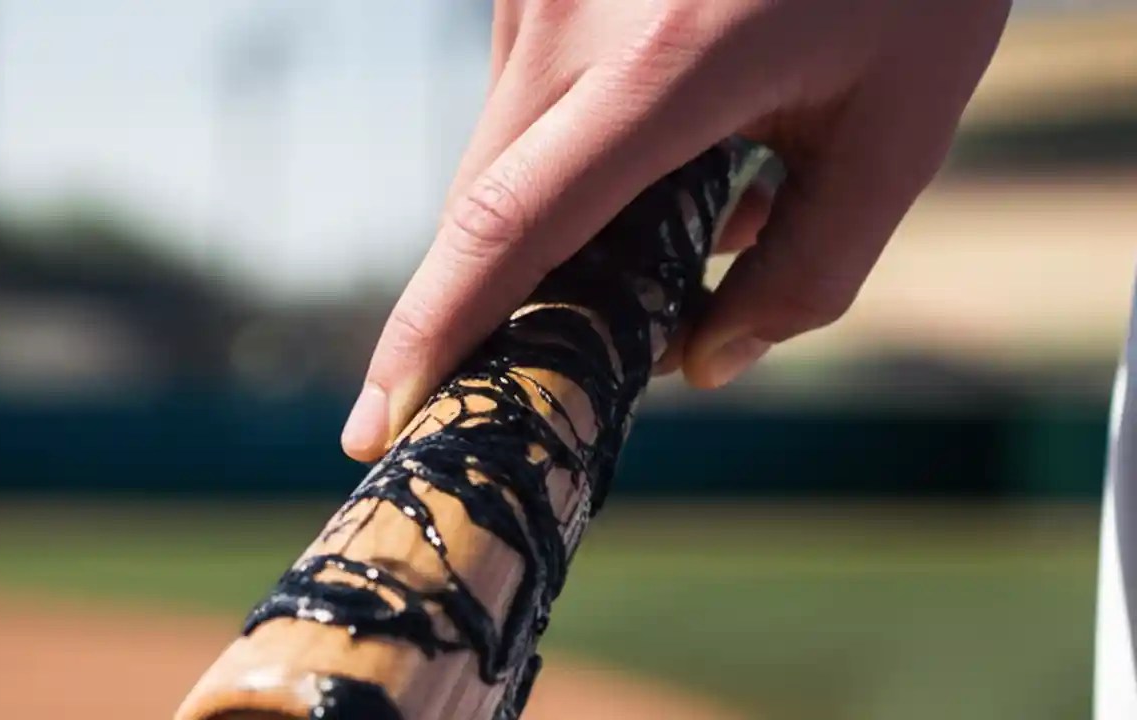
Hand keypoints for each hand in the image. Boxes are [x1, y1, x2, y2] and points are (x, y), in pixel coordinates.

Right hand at [342, 0, 1009, 460]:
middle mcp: (570, 14)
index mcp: (666, 59)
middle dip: (502, 303)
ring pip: (501, 157)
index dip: (437, 334)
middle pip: (488, 206)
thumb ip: (808, 271)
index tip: (382, 423)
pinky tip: (672, 139)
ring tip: (692, 201)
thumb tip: (700, 366)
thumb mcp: (896, 130)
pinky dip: (568, 158)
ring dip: (553, 224)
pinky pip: (521, 100)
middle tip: (566, 353)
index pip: (512, 223)